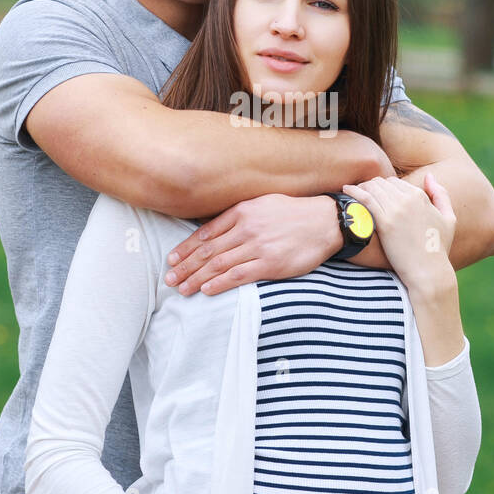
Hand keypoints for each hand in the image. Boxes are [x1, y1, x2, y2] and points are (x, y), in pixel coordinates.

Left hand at [164, 193, 340, 294]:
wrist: (324, 222)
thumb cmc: (292, 213)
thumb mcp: (262, 204)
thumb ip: (237, 215)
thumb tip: (211, 229)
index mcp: (242, 211)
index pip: (205, 232)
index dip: (186, 248)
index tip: (172, 259)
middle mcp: (247, 228)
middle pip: (208, 250)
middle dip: (185, 266)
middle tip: (169, 278)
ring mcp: (258, 246)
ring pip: (219, 264)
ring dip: (197, 278)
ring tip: (182, 288)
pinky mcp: (271, 263)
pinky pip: (239, 275)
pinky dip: (220, 283)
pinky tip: (206, 290)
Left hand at [341, 170, 456, 292]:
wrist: (429, 272)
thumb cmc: (438, 248)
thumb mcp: (448, 218)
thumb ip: (440, 194)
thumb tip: (429, 176)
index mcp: (420, 196)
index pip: (395, 182)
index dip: (383, 186)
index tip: (373, 192)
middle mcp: (408, 199)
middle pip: (382, 183)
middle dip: (370, 185)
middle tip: (359, 191)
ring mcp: (396, 211)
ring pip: (372, 188)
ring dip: (360, 187)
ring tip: (350, 191)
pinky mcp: (385, 223)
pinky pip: (365, 199)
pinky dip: (353, 192)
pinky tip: (344, 190)